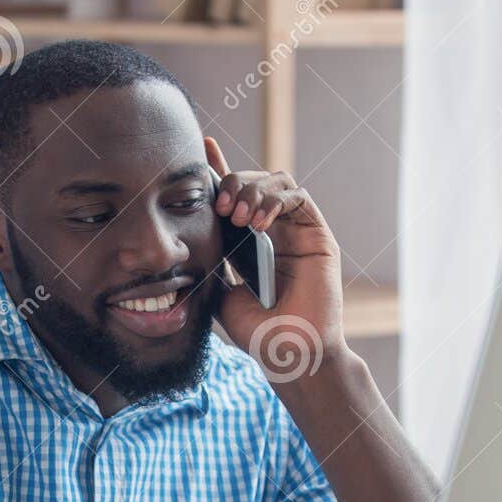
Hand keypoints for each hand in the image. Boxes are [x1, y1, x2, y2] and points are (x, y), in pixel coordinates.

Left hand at [203, 135, 346, 382]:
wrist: (289, 352)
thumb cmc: (257, 331)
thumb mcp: (218, 292)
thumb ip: (209, 262)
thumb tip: (184, 240)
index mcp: (248, 241)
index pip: (234, 196)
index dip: (219, 169)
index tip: (201, 150)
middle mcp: (273, 230)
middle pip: (252, 181)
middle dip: (232, 183)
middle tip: (220, 207)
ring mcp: (295, 231)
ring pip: (275, 181)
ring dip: (252, 189)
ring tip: (238, 216)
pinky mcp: (316, 234)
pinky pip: (298, 197)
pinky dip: (275, 201)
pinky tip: (259, 223)